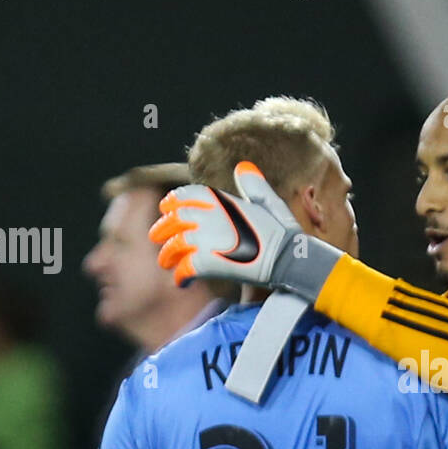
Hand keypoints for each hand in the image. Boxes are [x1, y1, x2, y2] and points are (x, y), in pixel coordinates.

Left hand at [150, 162, 341, 300]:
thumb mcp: (271, 204)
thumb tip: (243, 166)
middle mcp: (210, 216)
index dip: (174, 200)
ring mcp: (207, 240)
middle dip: (163, 228)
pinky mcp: (208, 263)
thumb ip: (254, 186)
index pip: (187, 194)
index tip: (165, 208)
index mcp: (222, 200)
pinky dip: (180, 276)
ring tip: (166, 262)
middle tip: (157, 238)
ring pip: (174, 245)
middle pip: (175, 219)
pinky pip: (184, 269)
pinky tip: (182, 282)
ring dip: (167, 254)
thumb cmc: (285, 235)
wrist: (290, 260)